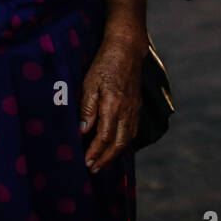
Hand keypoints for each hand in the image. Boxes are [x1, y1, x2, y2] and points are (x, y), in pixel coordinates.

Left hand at [79, 34, 145, 173]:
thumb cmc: (104, 64)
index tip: (86, 162)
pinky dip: (123, 143)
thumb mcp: (89, 83)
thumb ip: (87, 108)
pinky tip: (115, 146)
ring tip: (102, 162)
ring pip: (127, 139)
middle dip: (105, 159)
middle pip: (118, 143)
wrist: (127, 50)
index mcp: (113, 105)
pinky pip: (132, 131)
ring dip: (115, 154)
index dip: (95, 152)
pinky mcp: (137, 107)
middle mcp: (127, 111)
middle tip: (93, 169)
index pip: (104, 137)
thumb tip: (82, 131)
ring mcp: (134, 110)